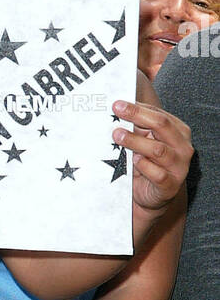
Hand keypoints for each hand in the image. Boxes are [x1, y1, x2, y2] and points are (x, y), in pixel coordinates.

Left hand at [113, 98, 191, 227]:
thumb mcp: (143, 143)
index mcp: (178, 132)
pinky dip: (144, 166)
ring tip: (117, 135)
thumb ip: (137, 128)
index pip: (159, 114)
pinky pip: (158, 174)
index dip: (138, 107)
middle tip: (117, 110)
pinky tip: (133, 161)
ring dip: (135, 141)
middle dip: (137, 115)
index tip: (117, 103)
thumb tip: (119, 109)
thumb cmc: (147, 164)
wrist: (151, 196)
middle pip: (161, 125)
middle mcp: (182, 147)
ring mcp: (179, 167)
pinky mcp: (170, 185)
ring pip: (158, 150)